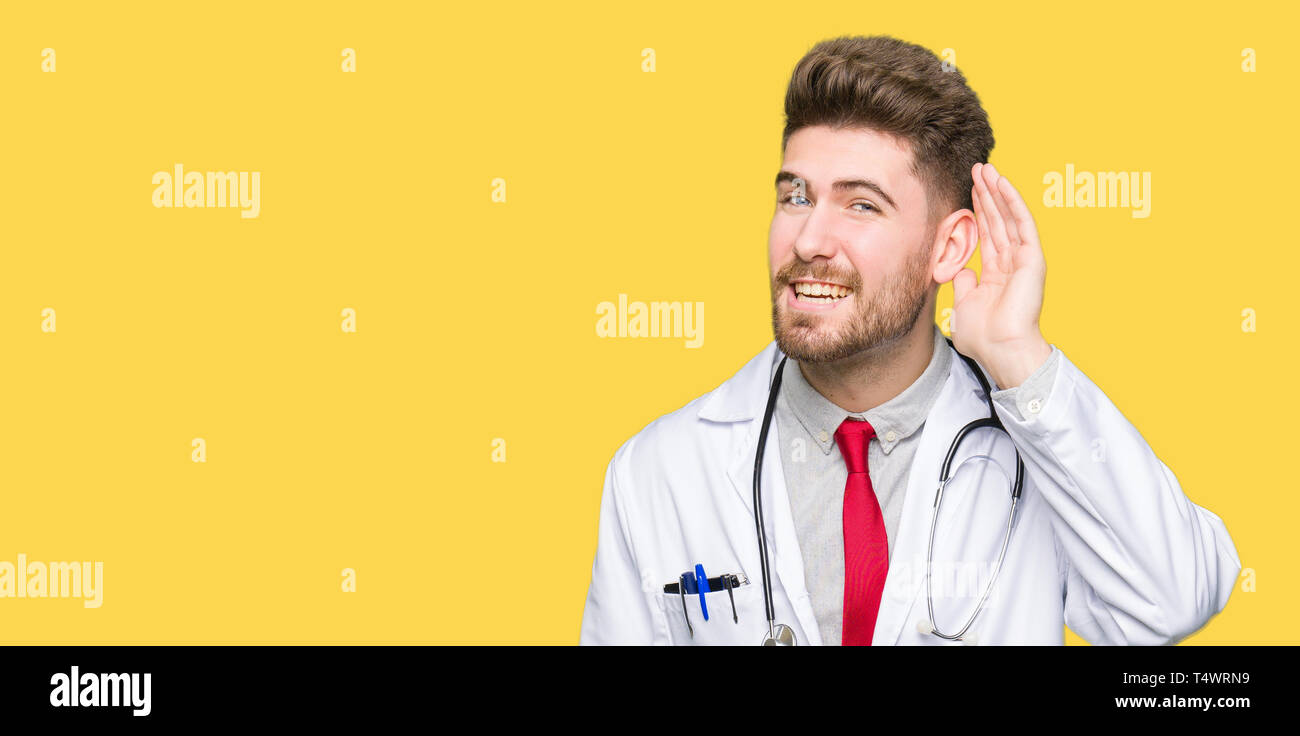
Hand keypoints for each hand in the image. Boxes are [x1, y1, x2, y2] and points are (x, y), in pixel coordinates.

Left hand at [951, 162, 1051, 389]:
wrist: (1000, 349)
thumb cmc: (983, 336)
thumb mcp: (964, 306)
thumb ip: (964, 285)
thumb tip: (963, 271)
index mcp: (996, 274)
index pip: (987, 233)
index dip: (978, 210)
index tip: (968, 189)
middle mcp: (1011, 263)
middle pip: (997, 220)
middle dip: (987, 194)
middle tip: (977, 169)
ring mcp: (1023, 260)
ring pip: (1009, 217)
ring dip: (998, 191)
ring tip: (986, 168)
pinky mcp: (1032, 258)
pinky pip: (1023, 223)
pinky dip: (1013, 202)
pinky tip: (1002, 183)